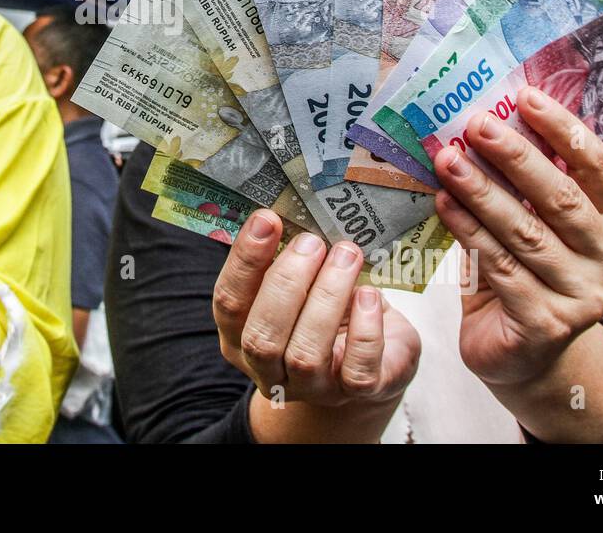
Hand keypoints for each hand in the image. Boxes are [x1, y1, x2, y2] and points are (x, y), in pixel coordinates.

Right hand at [213, 210, 419, 410]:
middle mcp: (268, 369)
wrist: (374, 358)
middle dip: (286, 283)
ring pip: (306, 354)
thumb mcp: (299, 285)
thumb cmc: (326, 309)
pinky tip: (370, 295)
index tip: (267, 219)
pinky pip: (357, 371)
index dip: (245, 260)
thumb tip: (289, 208)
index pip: (228, 303)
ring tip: (346, 254)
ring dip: (326, 298)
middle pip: (261, 337)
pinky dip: (365, 330)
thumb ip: (285, 259)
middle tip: (313, 241)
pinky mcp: (355, 393)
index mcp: (240, 336)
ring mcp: (311, 387)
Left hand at [432, 85, 602, 388]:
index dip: (562, 128)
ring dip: (481, 191)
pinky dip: (468, 231)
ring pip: (525, 232)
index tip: (525, 95)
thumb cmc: (527, 275)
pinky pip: (501, 267)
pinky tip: (443, 204)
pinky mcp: (545, 323)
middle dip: (514, 156)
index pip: (596, 167)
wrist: (523, 356)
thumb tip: (486, 118)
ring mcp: (582, 296)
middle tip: (475, 123)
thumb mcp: (538, 227)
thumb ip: (527, 185)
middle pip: (560, 197)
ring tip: (447, 160)